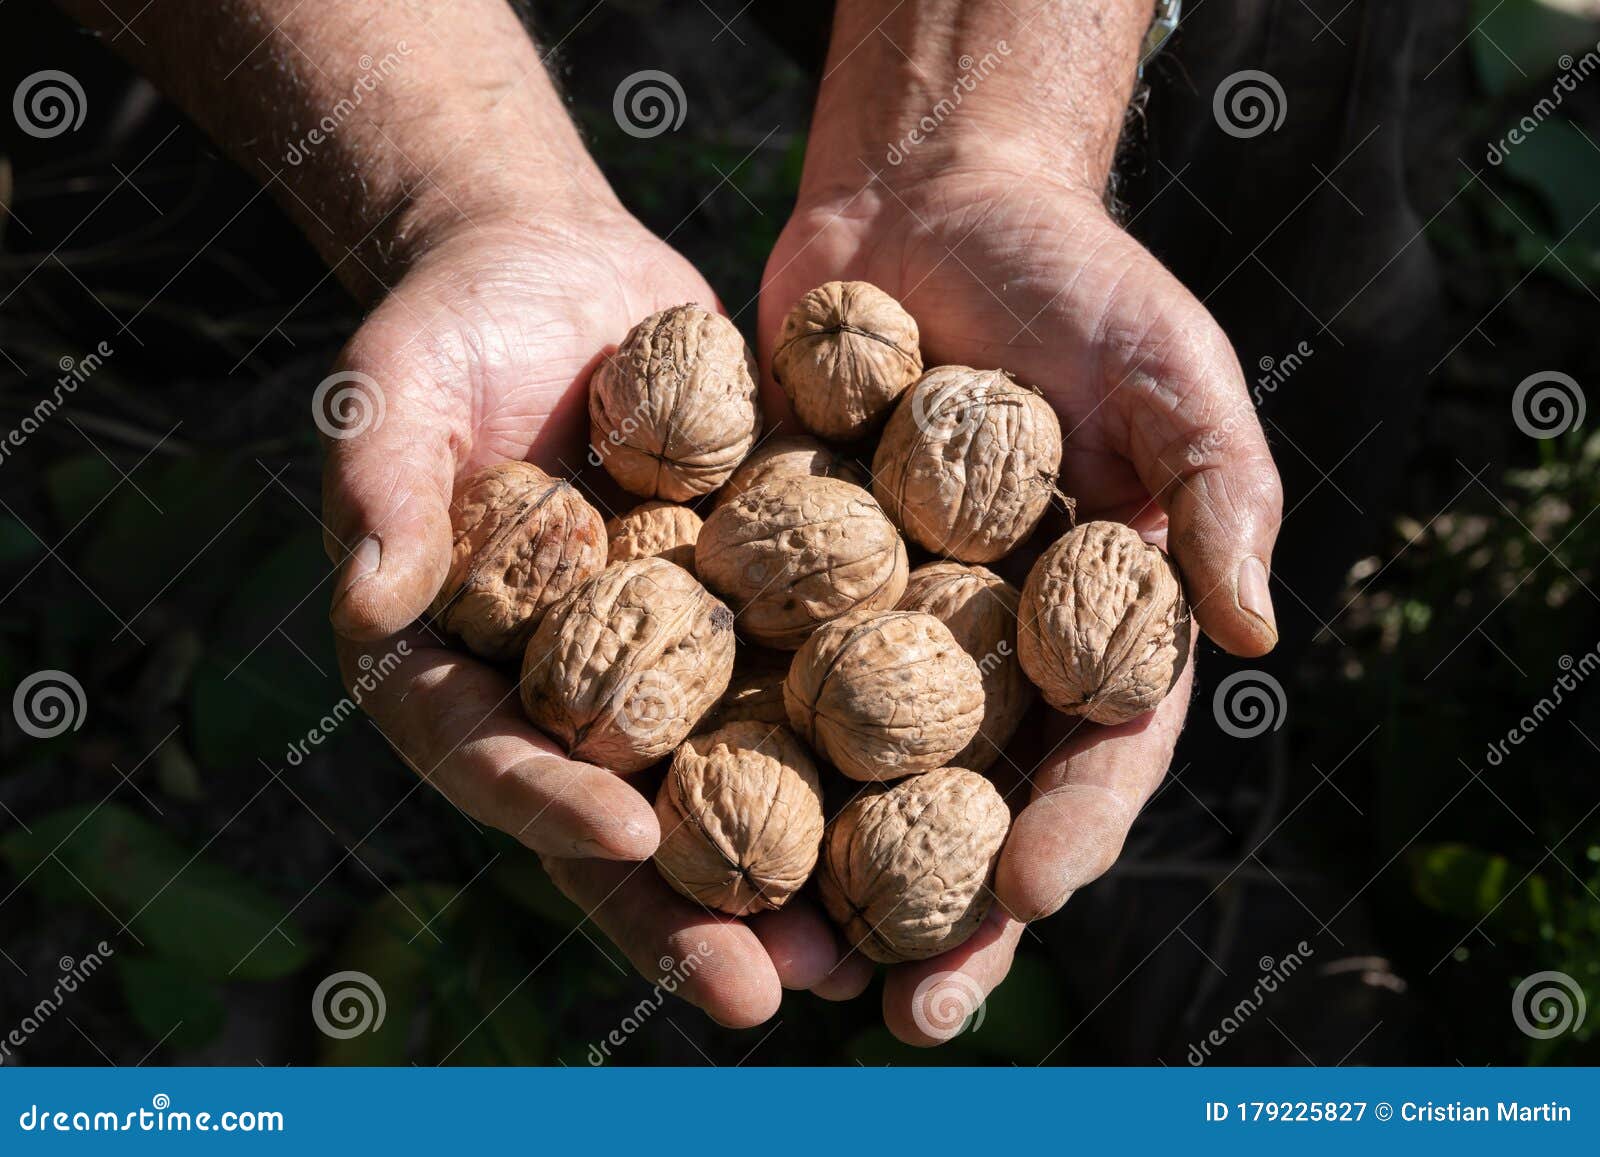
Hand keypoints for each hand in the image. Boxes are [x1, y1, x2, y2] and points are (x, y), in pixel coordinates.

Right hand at [328, 201, 871, 1028]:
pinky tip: (934, 809)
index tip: (628, 840)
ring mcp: (661, 663)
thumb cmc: (452, 324)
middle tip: (770, 990)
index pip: (493, 758)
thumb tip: (368, 599)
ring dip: (790, 876)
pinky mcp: (743, 615)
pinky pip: (797, 694)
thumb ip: (378, 485)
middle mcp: (563, 690)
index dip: (552, 806)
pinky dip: (854, 760)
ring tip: (867, 955)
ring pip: (724, 789)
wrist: (561, 269)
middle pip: (622, 819)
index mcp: (460, 667)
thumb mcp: (395, 387)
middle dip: (689, 910)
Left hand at [759, 167, 1281, 1043]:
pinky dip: (717, 741)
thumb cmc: (1074, 278)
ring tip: (775, 956)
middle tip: (902, 1009)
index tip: (1031, 899)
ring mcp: (874, 618)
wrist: (928, 193)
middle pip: (964, 799)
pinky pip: (749, 666)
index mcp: (1090, 623)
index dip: (1070, 832)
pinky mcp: (777, 571)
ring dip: (814, 867)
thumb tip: (1256, 637)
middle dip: (937, 906)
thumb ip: (1220, 492)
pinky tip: (670, 814)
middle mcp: (981, 643)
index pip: (1094, 755)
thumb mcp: (1173, 367)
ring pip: (845, 767)